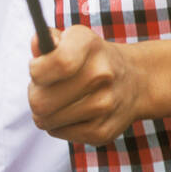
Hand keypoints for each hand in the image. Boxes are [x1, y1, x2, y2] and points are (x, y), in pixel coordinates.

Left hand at [28, 25, 145, 144]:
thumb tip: (36, 44)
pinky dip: (57, 124)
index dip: (37, 70)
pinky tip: (71, 112)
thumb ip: (48, 39)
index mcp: (90, 45)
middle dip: (35, 94)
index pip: (57, 63)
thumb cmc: (92, 58)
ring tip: (58, 100)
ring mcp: (104, 105)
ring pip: (45, 120)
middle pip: (40, 101)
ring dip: (44, 112)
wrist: (136, 81)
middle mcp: (101, 75)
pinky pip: (57, 132)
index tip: (37, 68)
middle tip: (43, 88)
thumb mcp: (74, 39)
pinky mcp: (102, 132)